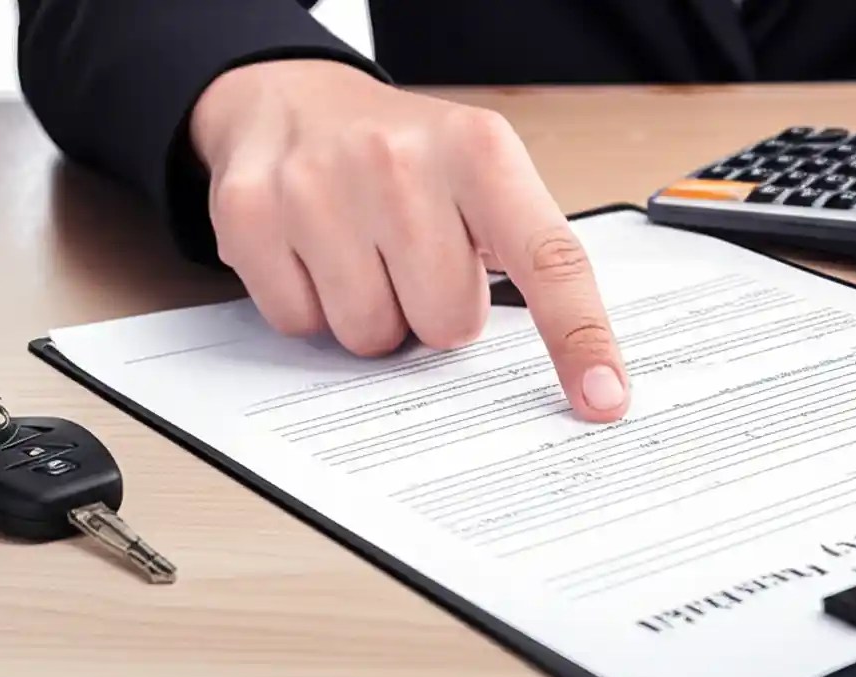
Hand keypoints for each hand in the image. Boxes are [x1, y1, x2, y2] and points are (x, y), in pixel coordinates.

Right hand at [190, 60, 628, 420]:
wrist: (294, 101)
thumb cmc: (408, 157)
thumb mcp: (484, 177)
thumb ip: (527, 255)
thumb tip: (580, 371)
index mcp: (479, 151)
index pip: (548, 260)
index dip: (579, 337)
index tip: (604, 397)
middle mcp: (400, 159)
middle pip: (448, 323)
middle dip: (437, 310)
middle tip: (417, 260)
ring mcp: (318, 184)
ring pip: (370, 336)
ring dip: (375, 314)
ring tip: (365, 252)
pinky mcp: (251, 212)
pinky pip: (300, 325)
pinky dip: (312, 307)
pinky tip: (314, 254)